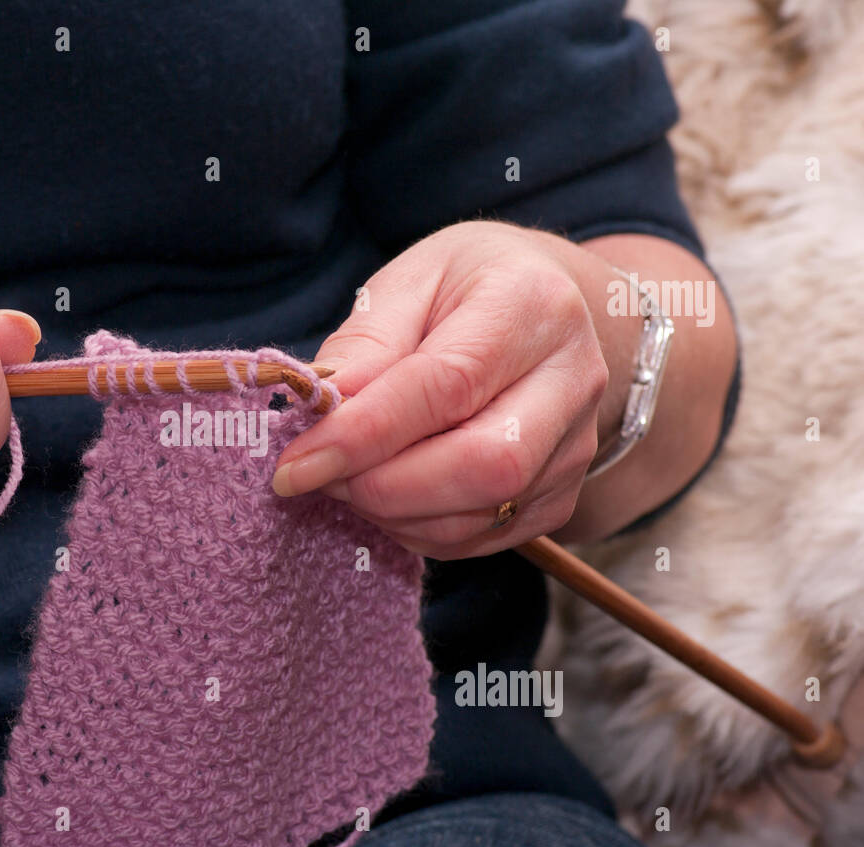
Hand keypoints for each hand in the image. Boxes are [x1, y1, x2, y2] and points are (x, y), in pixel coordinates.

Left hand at [272, 221, 608, 558]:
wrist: (542, 310)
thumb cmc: (465, 288)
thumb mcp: (406, 283)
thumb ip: (364, 346)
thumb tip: (325, 411)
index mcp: (532, 305)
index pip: (447, 386)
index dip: (364, 434)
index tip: (295, 464)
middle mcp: (572, 379)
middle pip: (485, 465)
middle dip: (384, 487)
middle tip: (318, 477)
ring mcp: (576, 445)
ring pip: (484, 512)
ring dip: (394, 513)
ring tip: (346, 480)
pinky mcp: (562, 495)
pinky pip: (484, 537)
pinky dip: (419, 530)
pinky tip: (387, 496)